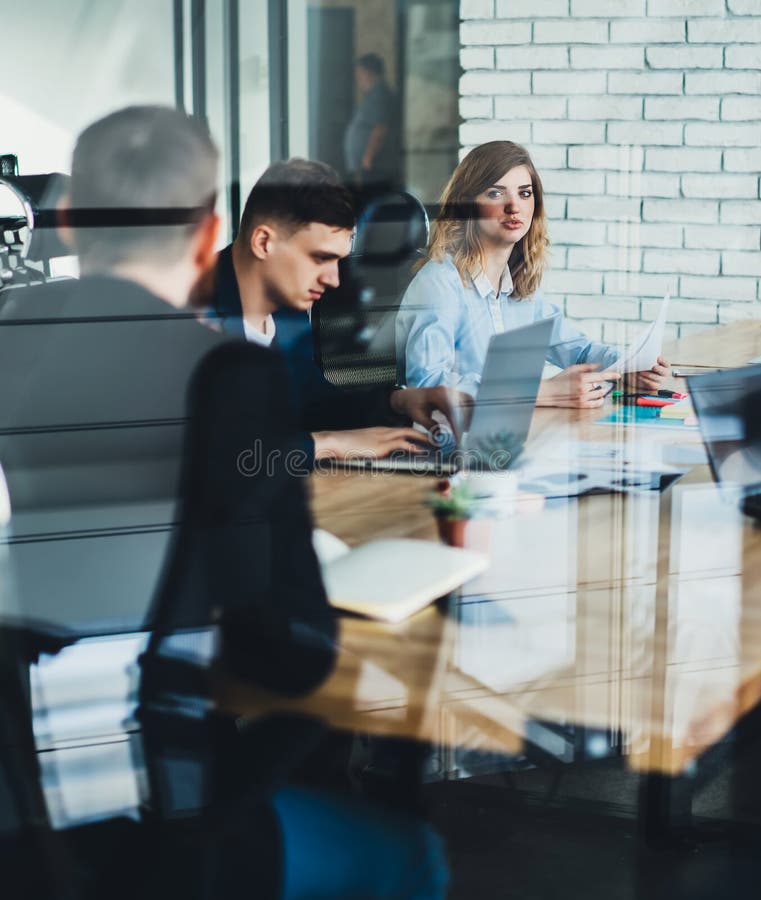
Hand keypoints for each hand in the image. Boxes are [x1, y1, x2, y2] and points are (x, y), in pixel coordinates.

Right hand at [312, 427, 432, 460]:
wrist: (335, 442)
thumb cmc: (346, 447)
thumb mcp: (363, 448)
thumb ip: (374, 451)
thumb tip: (382, 459)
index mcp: (380, 431)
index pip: (402, 430)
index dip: (415, 435)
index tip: (425, 440)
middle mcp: (384, 431)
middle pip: (409, 430)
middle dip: (424, 435)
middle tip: (436, 441)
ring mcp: (383, 436)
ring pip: (409, 434)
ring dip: (424, 440)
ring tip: (435, 446)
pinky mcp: (381, 445)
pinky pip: (402, 444)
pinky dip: (414, 447)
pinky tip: (422, 452)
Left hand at [390, 386, 474, 439]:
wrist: (409, 396)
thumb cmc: (412, 405)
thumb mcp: (418, 417)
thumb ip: (430, 426)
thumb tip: (441, 437)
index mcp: (438, 395)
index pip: (452, 409)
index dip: (457, 423)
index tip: (458, 436)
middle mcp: (447, 391)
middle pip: (464, 403)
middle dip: (466, 418)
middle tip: (464, 433)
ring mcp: (451, 391)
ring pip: (468, 401)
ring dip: (469, 414)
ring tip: (464, 429)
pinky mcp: (453, 394)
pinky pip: (465, 401)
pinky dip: (467, 411)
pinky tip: (463, 423)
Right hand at [536, 364, 620, 408]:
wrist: (549, 392)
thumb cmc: (560, 379)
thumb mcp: (572, 369)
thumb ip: (587, 366)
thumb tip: (599, 365)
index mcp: (581, 378)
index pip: (601, 376)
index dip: (611, 375)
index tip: (618, 375)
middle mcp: (583, 388)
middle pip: (601, 385)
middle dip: (604, 383)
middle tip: (604, 382)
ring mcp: (582, 398)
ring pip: (600, 394)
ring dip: (603, 391)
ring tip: (601, 389)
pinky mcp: (581, 405)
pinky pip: (596, 404)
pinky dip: (600, 401)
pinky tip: (600, 398)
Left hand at [630, 356, 669, 392]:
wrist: (636, 377)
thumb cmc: (642, 369)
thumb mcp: (644, 363)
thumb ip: (647, 359)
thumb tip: (646, 355)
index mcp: (663, 366)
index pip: (666, 364)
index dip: (663, 361)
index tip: (658, 358)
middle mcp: (663, 374)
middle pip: (665, 372)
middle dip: (659, 369)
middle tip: (653, 367)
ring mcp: (660, 380)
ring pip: (658, 379)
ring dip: (650, 375)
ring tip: (642, 372)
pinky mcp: (655, 386)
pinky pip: (653, 385)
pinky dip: (646, 381)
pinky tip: (640, 377)